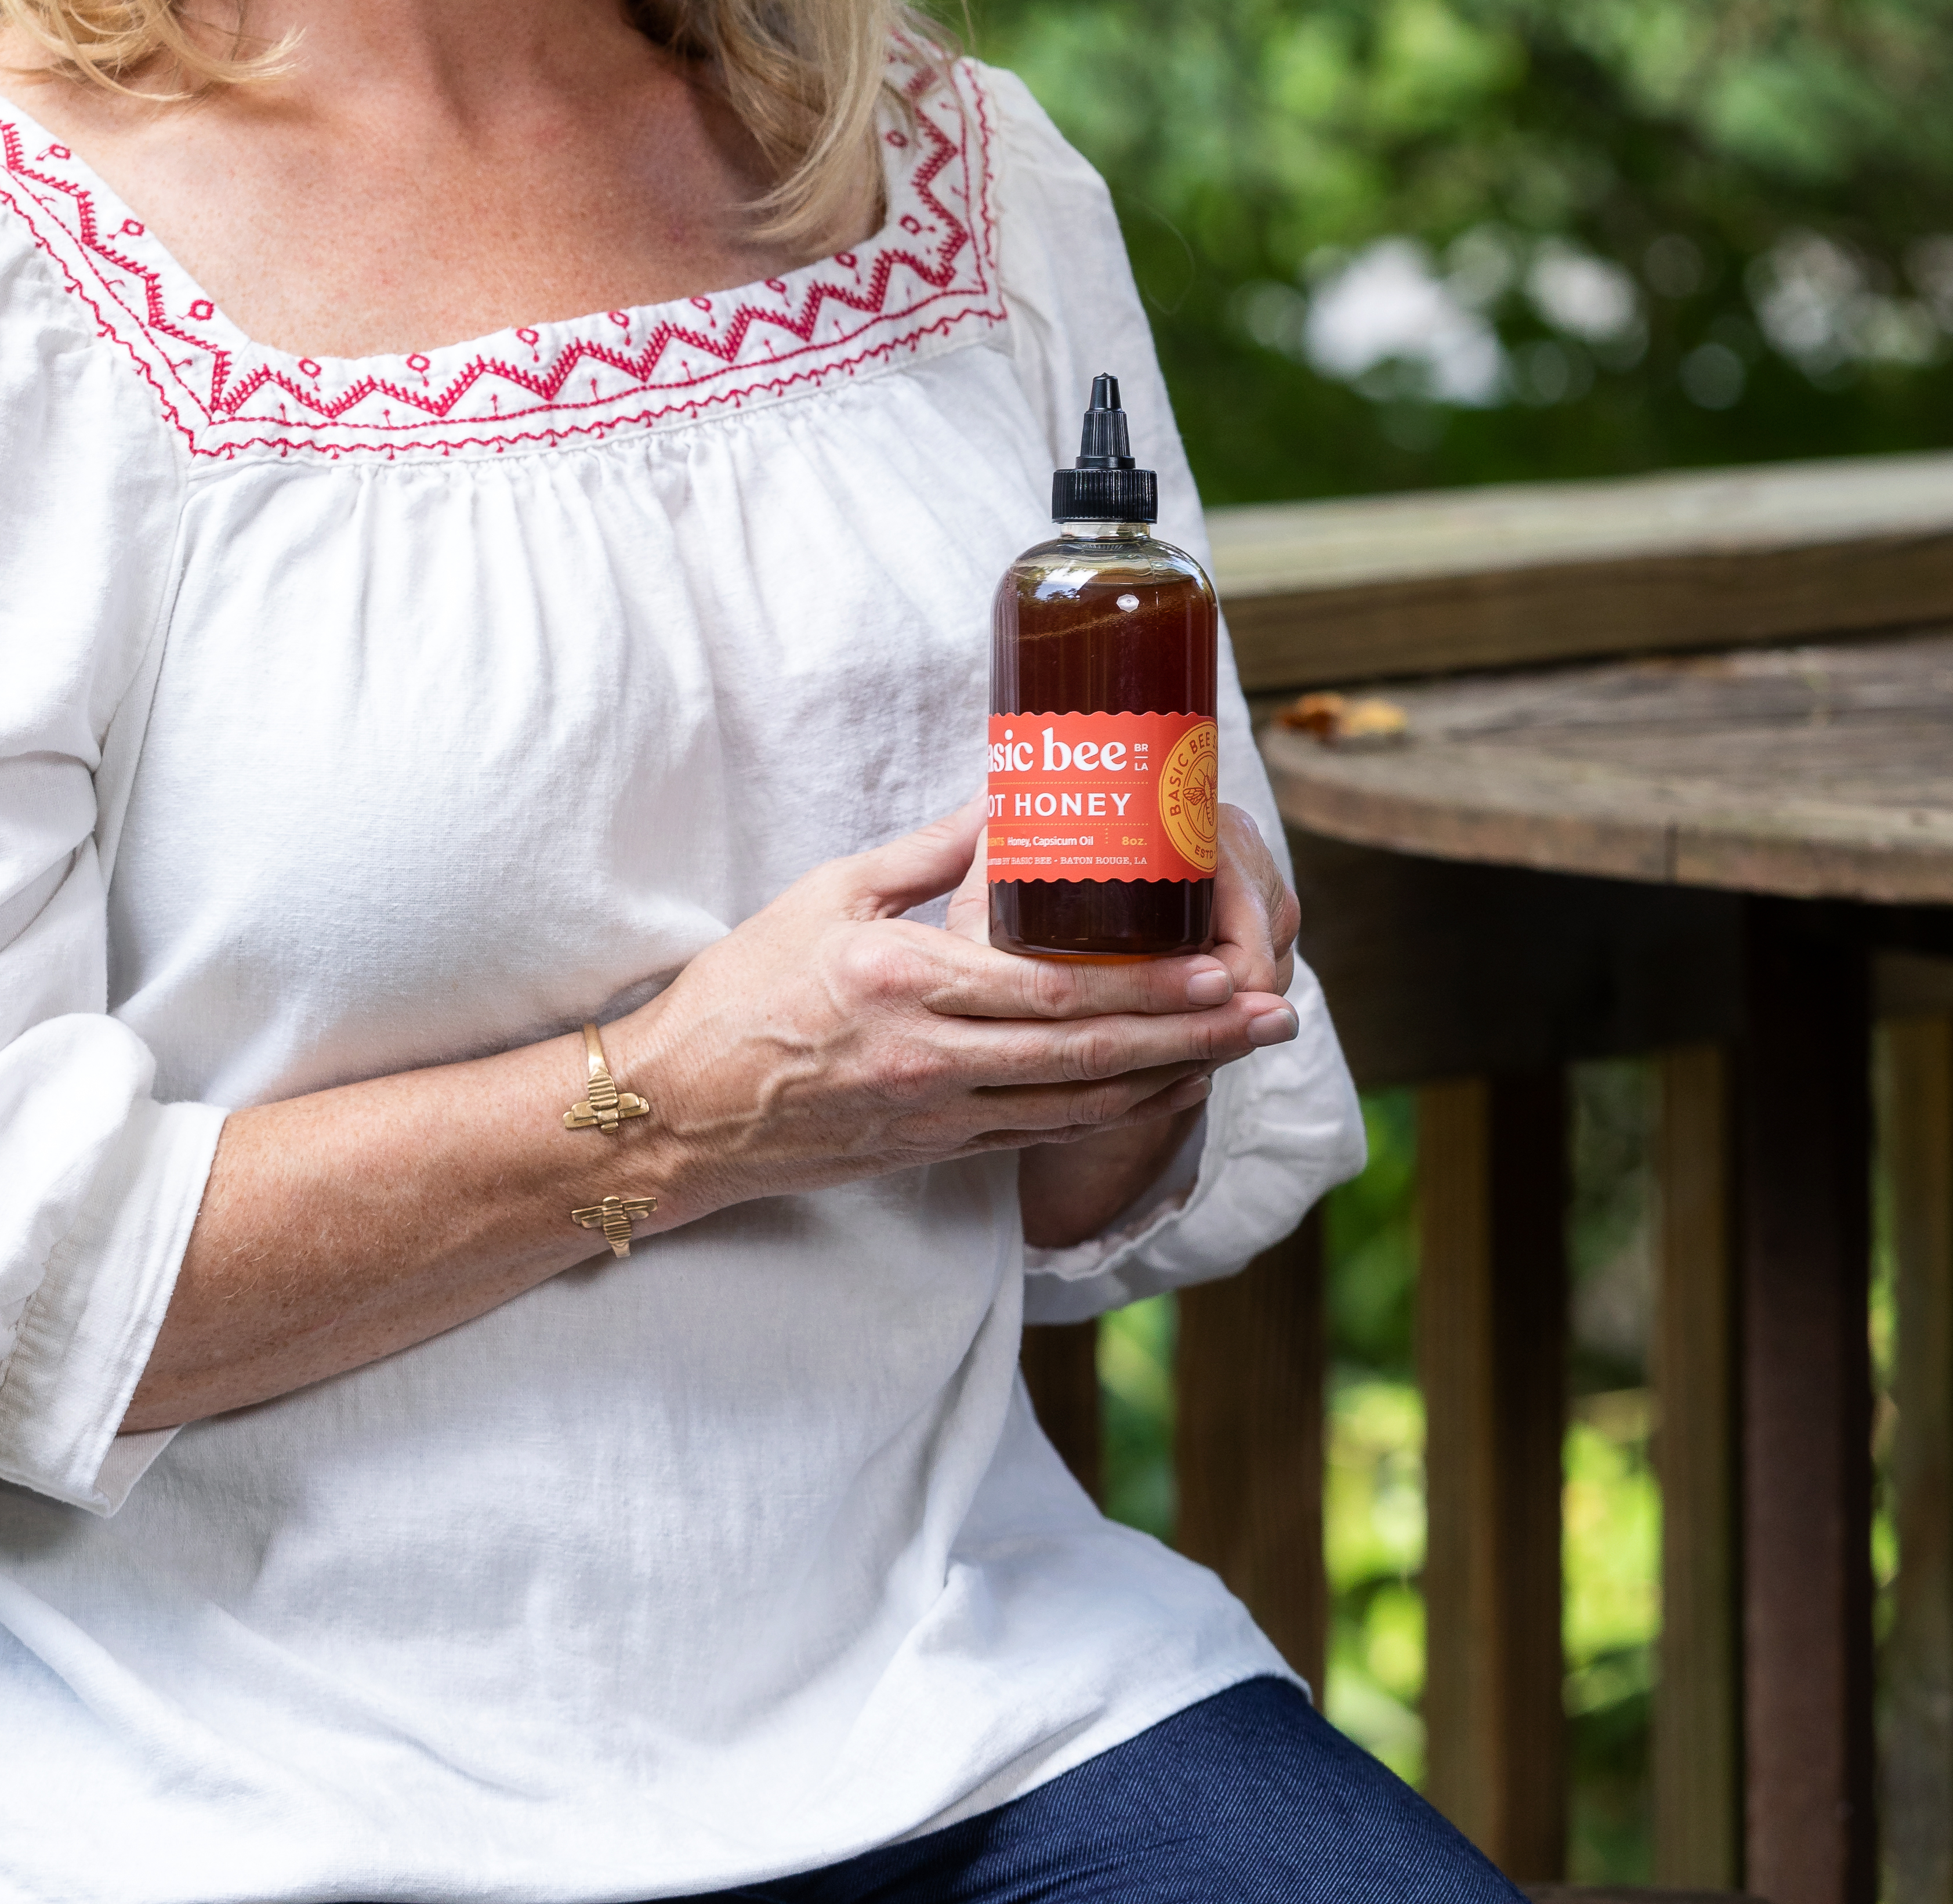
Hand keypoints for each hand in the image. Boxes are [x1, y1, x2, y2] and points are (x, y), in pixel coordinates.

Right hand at [618, 801, 1298, 1231]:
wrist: (681, 1106)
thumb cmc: (747, 986)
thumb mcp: (830, 891)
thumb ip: (927, 853)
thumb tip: (1005, 804)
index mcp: (905, 981)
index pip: (1053, 994)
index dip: (1147, 990)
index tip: (1217, 971)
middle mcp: (931, 1058)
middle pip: (1089, 1058)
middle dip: (1191, 1039)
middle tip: (1271, 1017)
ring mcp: (936, 1115)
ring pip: (1079, 1106)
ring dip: (1171, 1080)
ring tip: (1239, 1051)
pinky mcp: (933, 1149)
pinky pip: (1041, 1131)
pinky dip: (1110, 1113)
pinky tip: (1156, 1091)